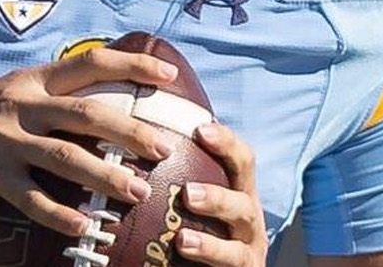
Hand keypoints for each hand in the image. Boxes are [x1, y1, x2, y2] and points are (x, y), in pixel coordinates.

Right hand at [0, 47, 179, 234]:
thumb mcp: (10, 94)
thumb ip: (50, 98)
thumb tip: (105, 108)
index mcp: (31, 80)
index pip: (90, 62)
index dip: (133, 63)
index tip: (169, 73)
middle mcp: (20, 103)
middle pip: (86, 113)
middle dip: (129, 130)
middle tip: (162, 148)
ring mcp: (4, 139)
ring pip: (65, 156)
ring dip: (105, 176)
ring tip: (136, 192)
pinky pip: (31, 198)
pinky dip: (59, 215)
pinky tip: (83, 228)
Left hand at [178, 123, 267, 266]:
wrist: (206, 264)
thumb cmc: (196, 226)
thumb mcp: (193, 200)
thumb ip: (178, 179)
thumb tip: (134, 146)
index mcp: (239, 193)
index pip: (242, 161)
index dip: (227, 143)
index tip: (200, 130)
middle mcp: (249, 222)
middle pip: (244, 205)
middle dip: (217, 198)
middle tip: (187, 193)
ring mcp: (248, 253)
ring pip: (238, 249)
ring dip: (210, 245)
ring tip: (182, 240)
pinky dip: (209, 261)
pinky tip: (182, 254)